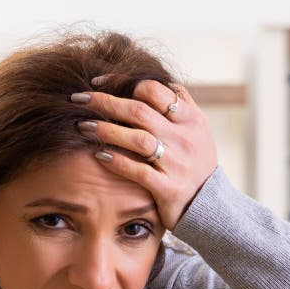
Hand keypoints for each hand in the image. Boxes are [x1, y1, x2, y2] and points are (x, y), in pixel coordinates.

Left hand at [71, 77, 218, 231]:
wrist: (211, 206)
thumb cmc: (196, 165)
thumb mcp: (197, 131)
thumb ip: (179, 106)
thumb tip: (150, 82)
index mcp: (191, 118)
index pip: (154, 90)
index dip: (122, 82)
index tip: (97, 82)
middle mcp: (184, 138)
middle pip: (140, 111)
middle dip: (105, 102)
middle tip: (78, 99)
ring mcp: (177, 164)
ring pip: (138, 139)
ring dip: (107, 130)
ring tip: (83, 126)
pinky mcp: (168, 188)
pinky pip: (138, 171)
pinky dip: (117, 161)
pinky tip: (99, 155)